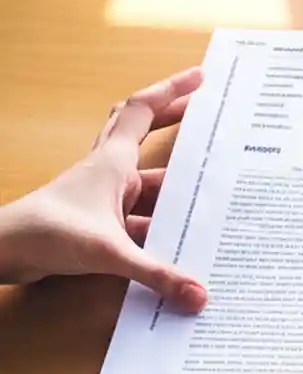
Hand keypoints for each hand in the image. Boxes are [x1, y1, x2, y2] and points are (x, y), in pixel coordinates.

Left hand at [0, 67, 207, 311]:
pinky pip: (139, 210)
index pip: (144, 110)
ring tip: (211, 182)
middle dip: (175, 119)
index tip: (200, 77)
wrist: (2, 251)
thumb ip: (157, 273)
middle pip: (143, 131)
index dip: (172, 90)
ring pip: (145, 176)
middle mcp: (108, 171)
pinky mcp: (98, 220)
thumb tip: (200, 295)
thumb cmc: (48, 234)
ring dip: (173, 178)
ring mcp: (102, 195)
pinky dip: (160, 217)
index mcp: (112, 162)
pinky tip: (180, 231)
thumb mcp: (109, 253)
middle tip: (207, 115)